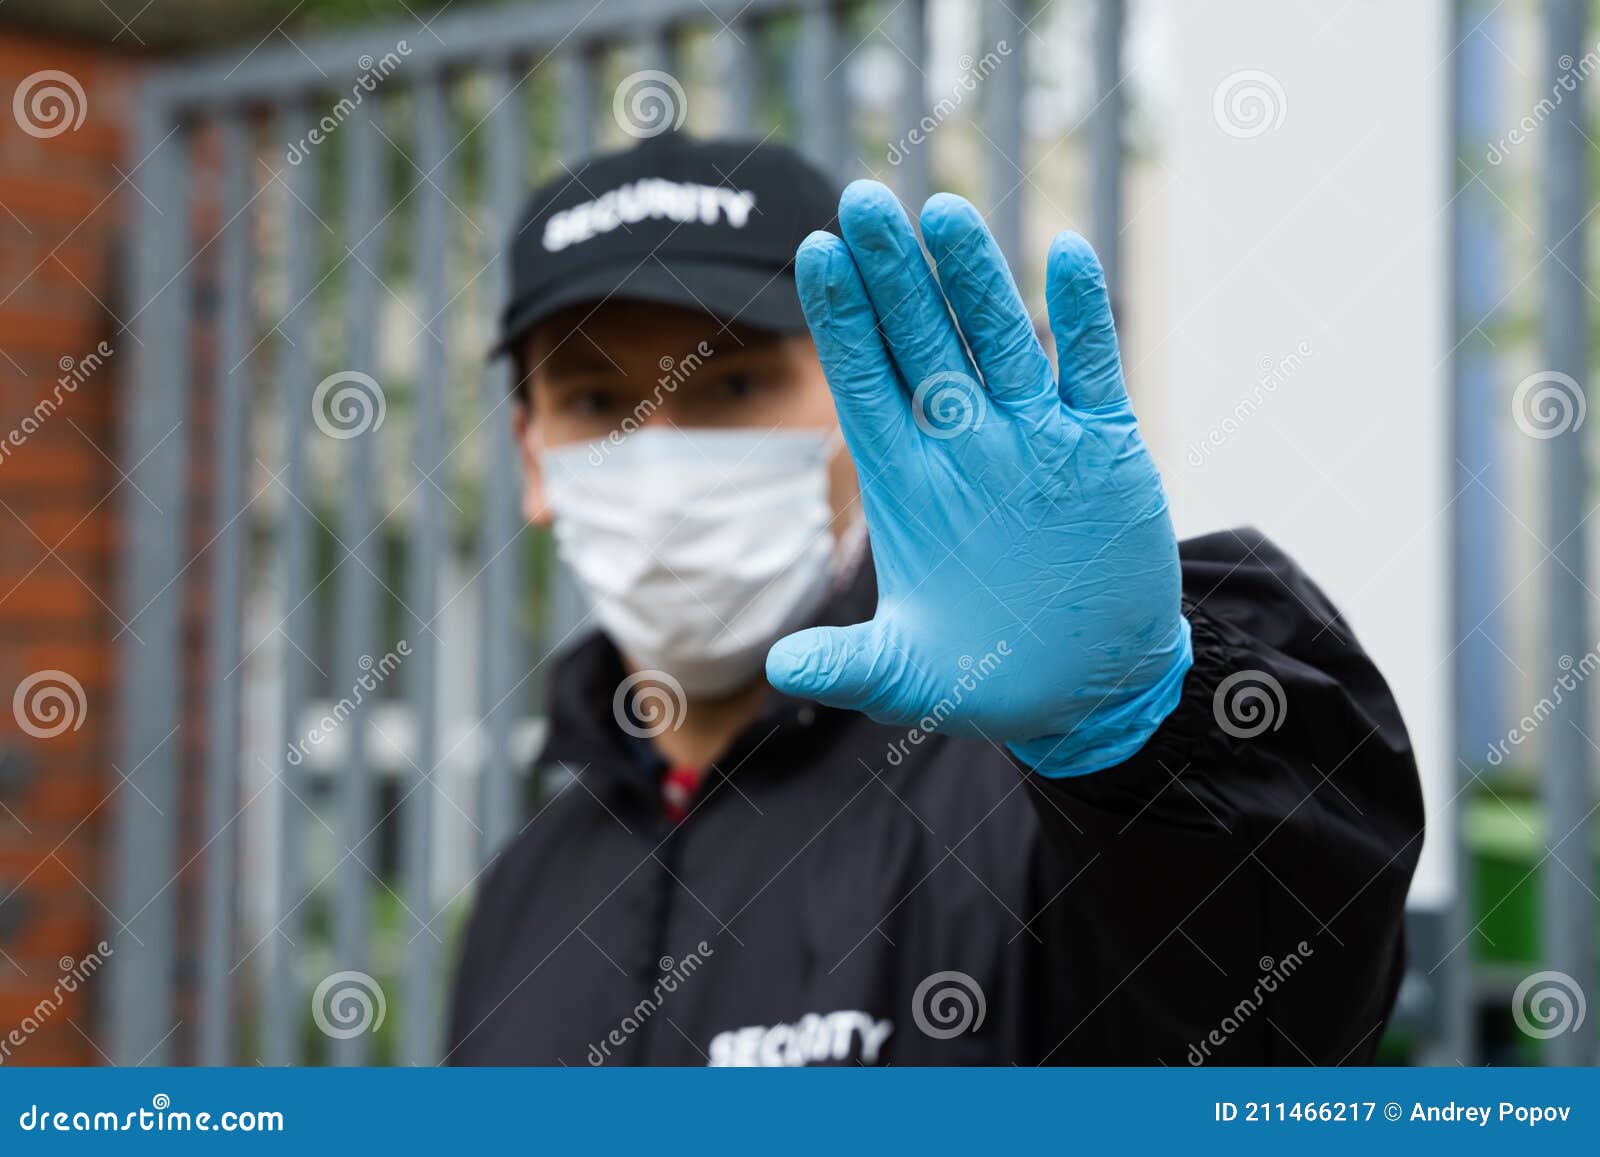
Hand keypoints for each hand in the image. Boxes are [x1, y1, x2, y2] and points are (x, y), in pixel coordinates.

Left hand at [765, 181, 1191, 776]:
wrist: (1092, 683)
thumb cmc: (992, 677)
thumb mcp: (913, 678)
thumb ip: (850, 665)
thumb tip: (779, 670)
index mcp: (911, 485)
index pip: (866, 385)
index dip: (843, 322)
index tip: (816, 254)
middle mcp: (966, 446)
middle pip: (922, 343)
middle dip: (894, 276)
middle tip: (864, 203)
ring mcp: (1035, 438)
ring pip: (1000, 341)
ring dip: (976, 280)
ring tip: (944, 212)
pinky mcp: (1102, 447)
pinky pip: (1091, 370)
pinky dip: (1083, 320)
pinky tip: (1066, 256)